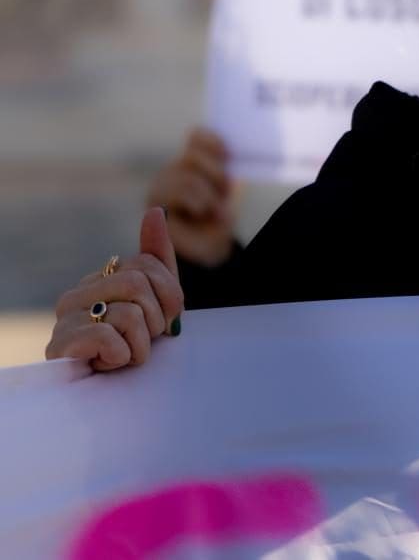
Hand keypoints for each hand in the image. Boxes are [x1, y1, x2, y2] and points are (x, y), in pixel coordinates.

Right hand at [46, 208, 185, 370]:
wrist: (113, 396)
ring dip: (142, 344)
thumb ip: (158, 258)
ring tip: (128, 355)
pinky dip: (123, 356)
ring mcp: (64, 319)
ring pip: (128, 313)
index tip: (168, 319)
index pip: (147, 264)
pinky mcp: (59, 347)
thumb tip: (155, 210)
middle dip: (157, 319)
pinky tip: (110, 365)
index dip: (170, 294)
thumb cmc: (136, 345)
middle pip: (137, 284)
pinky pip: (109, 338)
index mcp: (101, 278)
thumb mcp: (158, 301)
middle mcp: (77, 293)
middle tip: (147, 340)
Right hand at [147, 127, 236, 267]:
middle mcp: (173, 169)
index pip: (198, 136)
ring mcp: (160, 187)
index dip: (213, 141)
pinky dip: (196, 203)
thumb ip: (228, 168)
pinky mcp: (154, 206)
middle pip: (192, 156)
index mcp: (193, 161)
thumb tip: (234, 152)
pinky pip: (175, 195)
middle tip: (225, 194)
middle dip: (216, 175)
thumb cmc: (220, 215)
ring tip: (215, 210)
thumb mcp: (230, 189)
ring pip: (186, 177)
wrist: (209, 246)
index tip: (229, 155)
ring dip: (208, 195)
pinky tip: (201, 213)